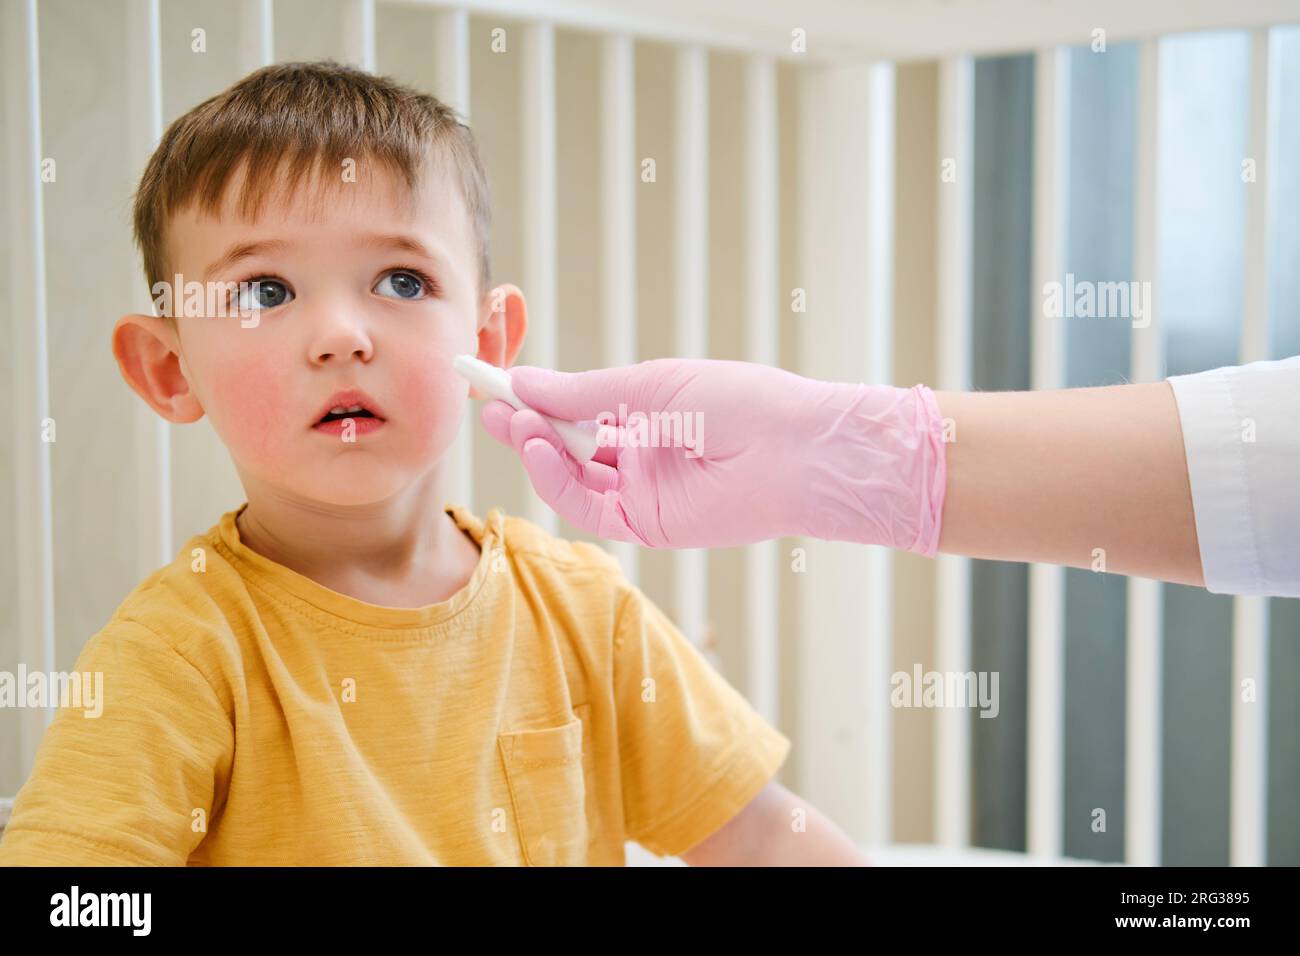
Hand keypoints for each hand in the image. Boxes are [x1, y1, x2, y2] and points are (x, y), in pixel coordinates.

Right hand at [478, 358, 945, 551]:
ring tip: (513, 423)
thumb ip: (586, 394)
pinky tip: (540, 453)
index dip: (537, 399)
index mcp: (648, 414)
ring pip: (571, 479)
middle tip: (490, 407)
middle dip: (528, 427)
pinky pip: (587, 507)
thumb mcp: (651, 385)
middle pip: (568, 446)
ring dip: (538, 453)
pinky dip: (558, 482)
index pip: (578, 409)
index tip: (495, 382)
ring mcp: (641, 492)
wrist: (793, 451)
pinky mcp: (646, 525)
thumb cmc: (738, 402)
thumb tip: (527, 383)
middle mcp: (640, 454)